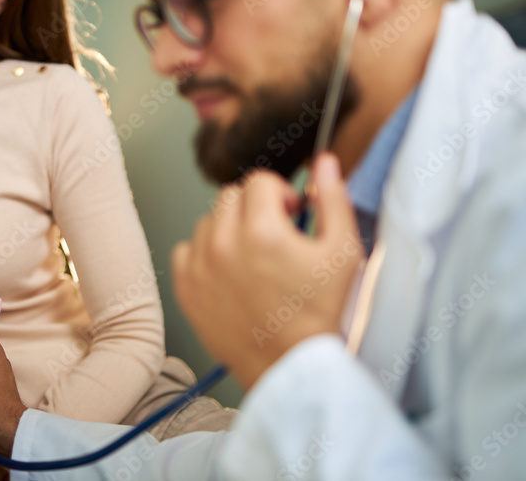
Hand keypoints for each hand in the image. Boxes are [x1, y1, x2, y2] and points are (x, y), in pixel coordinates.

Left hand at [172, 153, 362, 388]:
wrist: (290, 365)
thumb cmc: (318, 314)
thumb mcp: (343, 253)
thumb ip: (334, 200)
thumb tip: (325, 162)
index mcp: (262, 232)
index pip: (259, 181)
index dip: (280, 194)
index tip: (291, 215)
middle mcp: (223, 245)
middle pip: (231, 196)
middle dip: (255, 209)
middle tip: (275, 237)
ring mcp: (199, 267)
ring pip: (208, 221)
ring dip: (229, 230)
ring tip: (253, 258)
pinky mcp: (185, 288)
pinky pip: (186, 249)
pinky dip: (204, 254)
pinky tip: (229, 272)